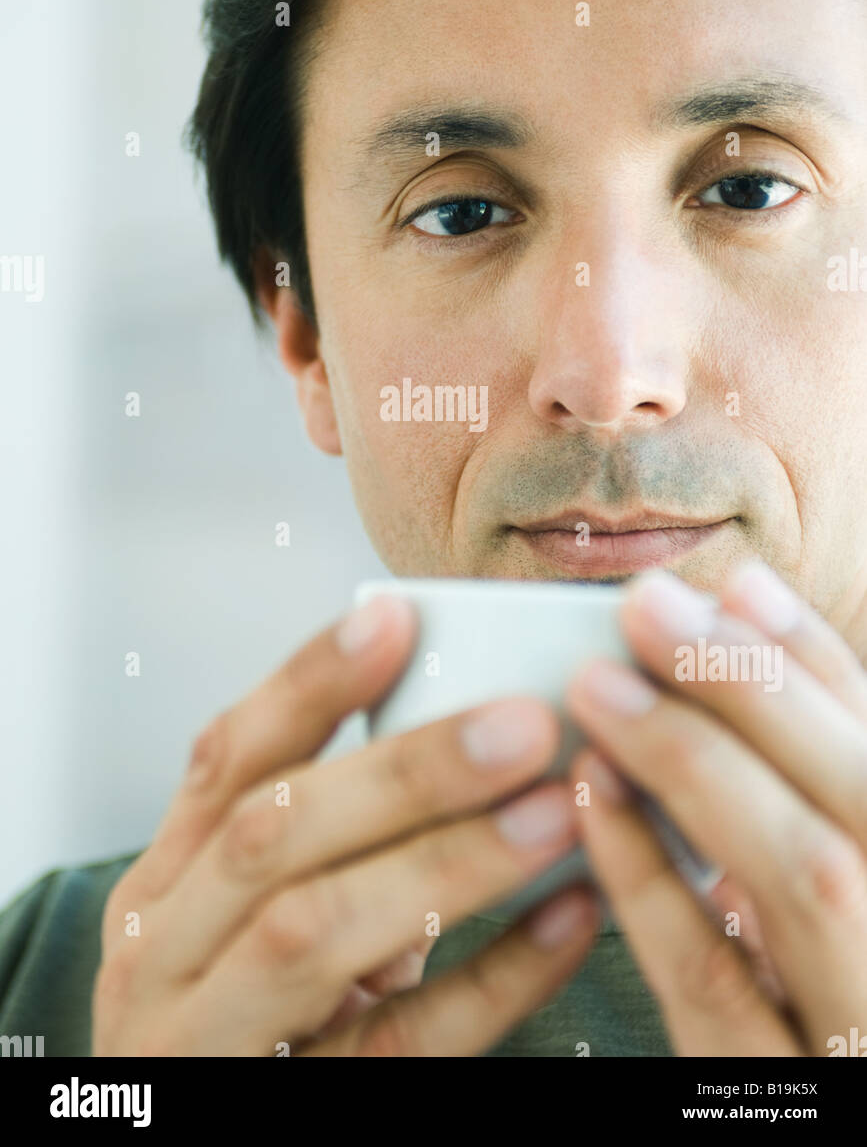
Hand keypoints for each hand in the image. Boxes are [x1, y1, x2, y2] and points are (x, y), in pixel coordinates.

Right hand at [93, 596, 599, 1055]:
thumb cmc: (258, 1019)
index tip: (397, 616)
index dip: (307, 684)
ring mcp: (208, 1040)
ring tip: (555, 812)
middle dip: (401, 771)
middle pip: (272, 833)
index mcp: (165, 884)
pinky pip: (395, 1045)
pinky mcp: (286, 1115)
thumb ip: (327, 837)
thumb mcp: (259, 917)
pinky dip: (491, 979)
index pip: (226, 759)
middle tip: (525, 722)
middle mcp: (164, 953)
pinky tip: (568, 920)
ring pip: (314, 930)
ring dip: (445, 862)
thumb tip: (475, 720)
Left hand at [566, 559, 866, 1055]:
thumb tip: (748, 626)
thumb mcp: (845, 892)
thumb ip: (817, 786)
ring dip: (697, 763)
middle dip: (754, 689)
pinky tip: (591, 803)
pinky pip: (712, 984)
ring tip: (600, 689)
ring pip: (802, 879)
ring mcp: (862, 1038)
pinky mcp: (776, 1102)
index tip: (735, 585)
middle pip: (863, 800)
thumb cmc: (828, 990)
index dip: (818, 666)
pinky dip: (649, 883)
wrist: (821, 1140)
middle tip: (648, 610)